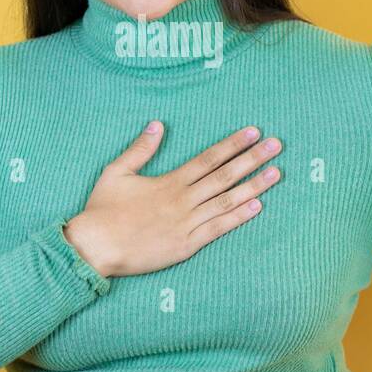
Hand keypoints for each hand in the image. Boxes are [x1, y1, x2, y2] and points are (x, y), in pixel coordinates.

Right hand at [62, 122, 283, 277]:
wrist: (95, 247)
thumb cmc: (102, 210)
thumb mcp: (117, 171)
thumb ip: (140, 149)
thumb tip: (158, 124)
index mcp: (169, 181)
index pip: (209, 158)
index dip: (233, 144)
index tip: (254, 132)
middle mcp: (183, 200)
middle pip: (225, 176)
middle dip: (253, 159)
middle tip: (276, 145)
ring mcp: (187, 224)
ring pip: (227, 201)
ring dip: (254, 186)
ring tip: (276, 173)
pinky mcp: (186, 246)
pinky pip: (218, 230)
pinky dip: (238, 217)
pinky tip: (257, 207)